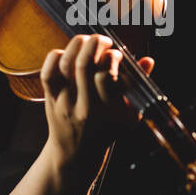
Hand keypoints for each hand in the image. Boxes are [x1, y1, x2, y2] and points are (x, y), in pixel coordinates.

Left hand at [40, 33, 154, 167]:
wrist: (76, 154)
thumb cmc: (107, 130)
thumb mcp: (129, 114)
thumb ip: (137, 85)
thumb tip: (148, 60)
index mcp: (107, 110)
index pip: (107, 76)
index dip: (112, 57)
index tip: (117, 55)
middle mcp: (84, 105)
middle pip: (85, 65)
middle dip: (94, 44)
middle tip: (102, 40)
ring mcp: (65, 102)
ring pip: (65, 65)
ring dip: (76, 45)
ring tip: (86, 40)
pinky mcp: (50, 99)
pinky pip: (48, 73)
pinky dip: (55, 56)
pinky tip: (67, 53)